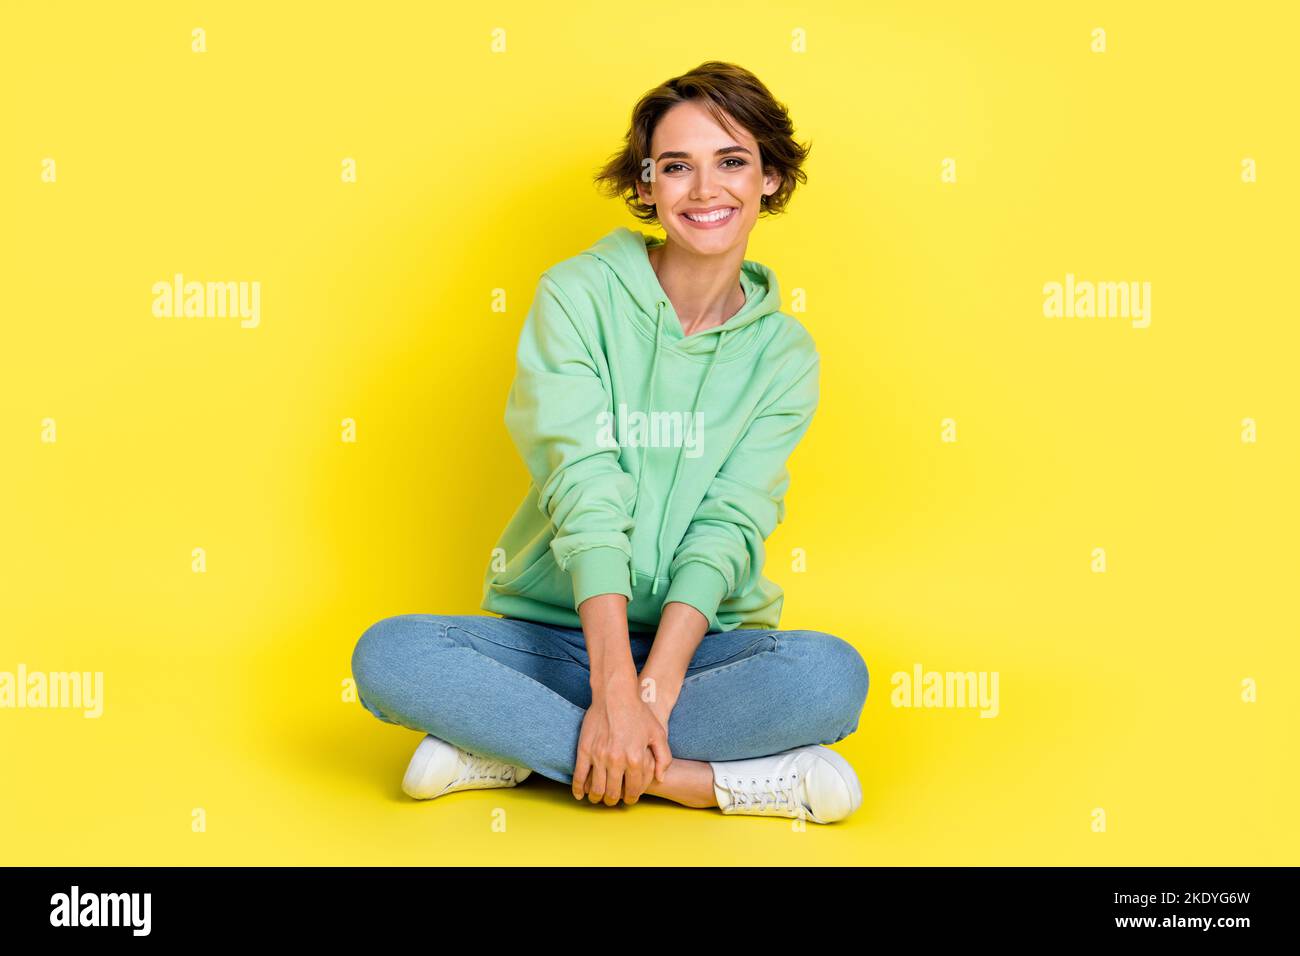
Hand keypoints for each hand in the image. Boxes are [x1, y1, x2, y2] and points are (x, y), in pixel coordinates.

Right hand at [574, 685, 670, 806]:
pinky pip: (579, 776)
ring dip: (598, 798)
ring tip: (600, 797)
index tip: (630, 798)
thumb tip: (660, 778)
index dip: (633, 798)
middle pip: (613, 793)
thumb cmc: (639, 713)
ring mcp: (598, 756)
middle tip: (614, 800)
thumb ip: (663, 758)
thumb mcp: (658, 733)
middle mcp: (616, 760)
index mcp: (635, 759)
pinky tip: (580, 794)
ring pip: (596, 789)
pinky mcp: (584, 750)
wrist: (615, 694)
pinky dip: (578, 789)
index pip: (634, 789)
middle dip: (614, 801)